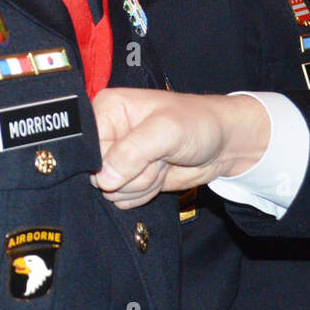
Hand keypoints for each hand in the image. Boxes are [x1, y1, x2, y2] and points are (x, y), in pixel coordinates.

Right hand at [92, 88, 269, 209]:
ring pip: (110, 190)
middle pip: (96, 173)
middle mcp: (107, 133)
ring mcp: (117, 158)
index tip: (137, 156)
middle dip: (132, 173)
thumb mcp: (167, 131)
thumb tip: (104, 179)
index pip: (86, 146)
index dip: (109, 160)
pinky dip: (145, 193)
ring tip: (162, 161)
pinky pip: (122, 200)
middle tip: (157, 157)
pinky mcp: (128, 178)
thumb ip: (133, 152)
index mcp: (108, 109)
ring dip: (142, 184)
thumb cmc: (198, 124)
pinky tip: (161, 173)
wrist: (223, 144)